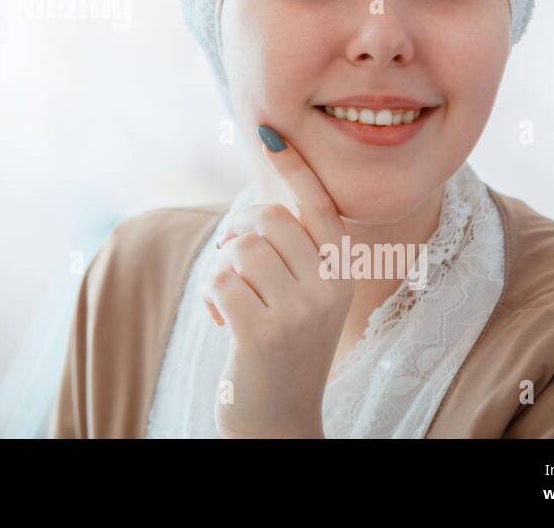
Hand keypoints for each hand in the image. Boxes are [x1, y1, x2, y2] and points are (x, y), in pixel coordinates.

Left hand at [201, 124, 353, 437]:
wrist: (279, 420)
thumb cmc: (282, 346)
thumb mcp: (303, 296)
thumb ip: (292, 251)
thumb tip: (263, 202)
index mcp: (341, 273)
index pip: (318, 206)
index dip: (294, 168)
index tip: (270, 133)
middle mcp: (329, 289)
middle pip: (268, 219)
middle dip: (239, 234)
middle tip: (235, 264)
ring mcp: (299, 312)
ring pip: (241, 248)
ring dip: (224, 270)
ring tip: (234, 302)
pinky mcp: (262, 334)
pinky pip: (220, 282)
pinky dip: (212, 298)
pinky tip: (224, 323)